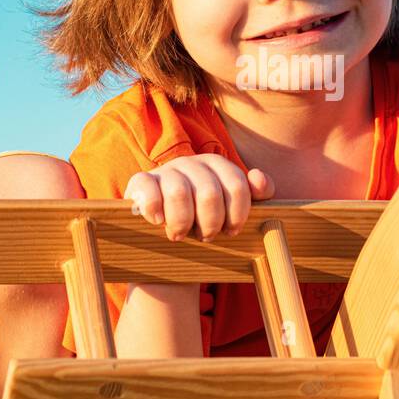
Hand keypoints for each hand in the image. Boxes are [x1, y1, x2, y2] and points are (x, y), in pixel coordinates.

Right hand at [124, 154, 275, 241]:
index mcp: (217, 164)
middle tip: (205, 237)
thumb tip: (258, 178)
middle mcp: (191, 162)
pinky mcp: (140, 181)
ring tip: (181, 235)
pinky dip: (155, 211)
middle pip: (209, 193)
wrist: (164, 231)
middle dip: (210, 223)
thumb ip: (256, 193)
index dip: (237, 214)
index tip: (231, 231)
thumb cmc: (204, 218)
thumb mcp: (233, 206)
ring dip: (182, 223)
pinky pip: (148, 192)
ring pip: (179, 194)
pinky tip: (158, 222)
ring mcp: (165, 170)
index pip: (237, 184)